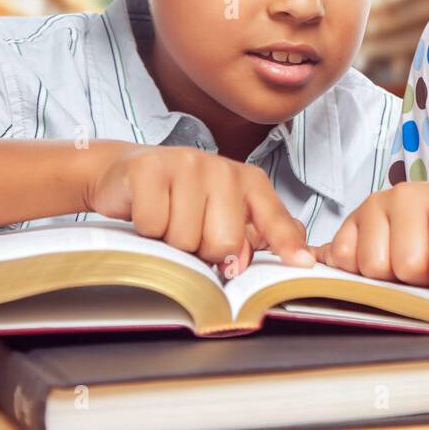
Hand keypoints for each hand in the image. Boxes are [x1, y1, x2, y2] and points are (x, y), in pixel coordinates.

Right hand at [84, 143, 315, 273]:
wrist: (127, 173)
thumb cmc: (181, 200)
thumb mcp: (224, 213)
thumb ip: (258, 235)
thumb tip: (292, 257)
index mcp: (249, 181)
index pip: (274, 219)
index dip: (286, 245)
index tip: (301, 265)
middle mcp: (223, 168)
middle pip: (224, 243)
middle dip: (203, 252)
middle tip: (191, 233)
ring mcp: (186, 164)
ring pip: (185, 239)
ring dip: (171, 242)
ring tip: (168, 221)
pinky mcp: (149, 169)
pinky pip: (153, 225)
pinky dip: (146, 230)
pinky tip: (148, 213)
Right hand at [312, 181, 428, 295]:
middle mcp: (407, 194)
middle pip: (408, 262)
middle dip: (418, 279)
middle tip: (426, 272)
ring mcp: (374, 204)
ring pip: (374, 266)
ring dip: (389, 278)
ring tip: (402, 265)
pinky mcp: (349, 220)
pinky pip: (344, 259)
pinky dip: (359, 272)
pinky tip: (379, 260)